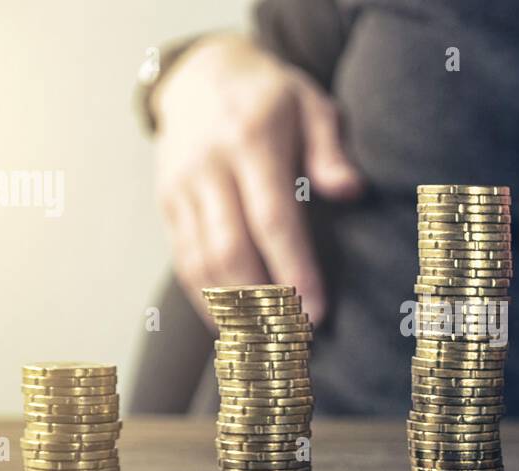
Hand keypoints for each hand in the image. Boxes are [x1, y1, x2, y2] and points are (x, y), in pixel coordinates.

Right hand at [153, 33, 363, 324]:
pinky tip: (234, 328)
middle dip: (262, 303)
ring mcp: (181, 187)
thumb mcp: (311, 103)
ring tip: (266, 349)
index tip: (318, 313)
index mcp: (250, 140)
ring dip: (232, 312)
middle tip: (293, 343)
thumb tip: (351, 191)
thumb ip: (331, 149)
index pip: (272, 219)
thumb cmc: (272, 96)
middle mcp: (208, 167)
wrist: (201, 73)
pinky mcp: (167, 204)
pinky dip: (207, 300)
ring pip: (201, 263)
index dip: (294, 270)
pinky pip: (185, 261)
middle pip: (231, 250)